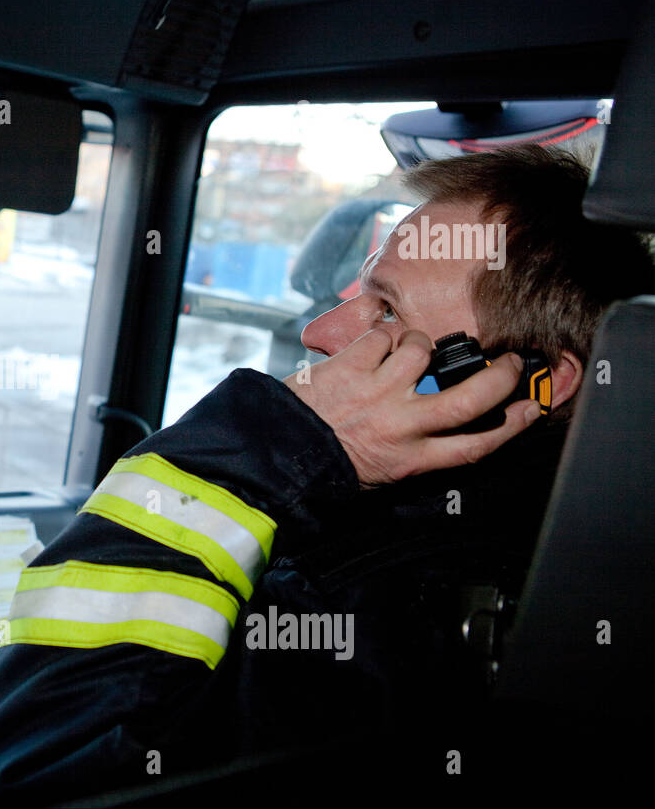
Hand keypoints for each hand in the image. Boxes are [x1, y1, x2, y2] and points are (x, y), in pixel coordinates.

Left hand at [283, 329, 542, 485]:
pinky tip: (374, 346)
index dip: (511, 426)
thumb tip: (447, 422)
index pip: (476, 446)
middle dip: (500, 378)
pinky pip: (382, 337)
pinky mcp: (350, 368)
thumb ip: (418, 450)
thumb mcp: (382, 473)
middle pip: (469, 399)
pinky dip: (383, 335)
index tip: (530, 409)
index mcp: (411, 459)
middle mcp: (400, 426)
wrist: (278, 453)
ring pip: (422, 352)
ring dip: (421, 344)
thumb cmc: (329, 463)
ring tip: (410, 349)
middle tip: (507, 363)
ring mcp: (375, 393)